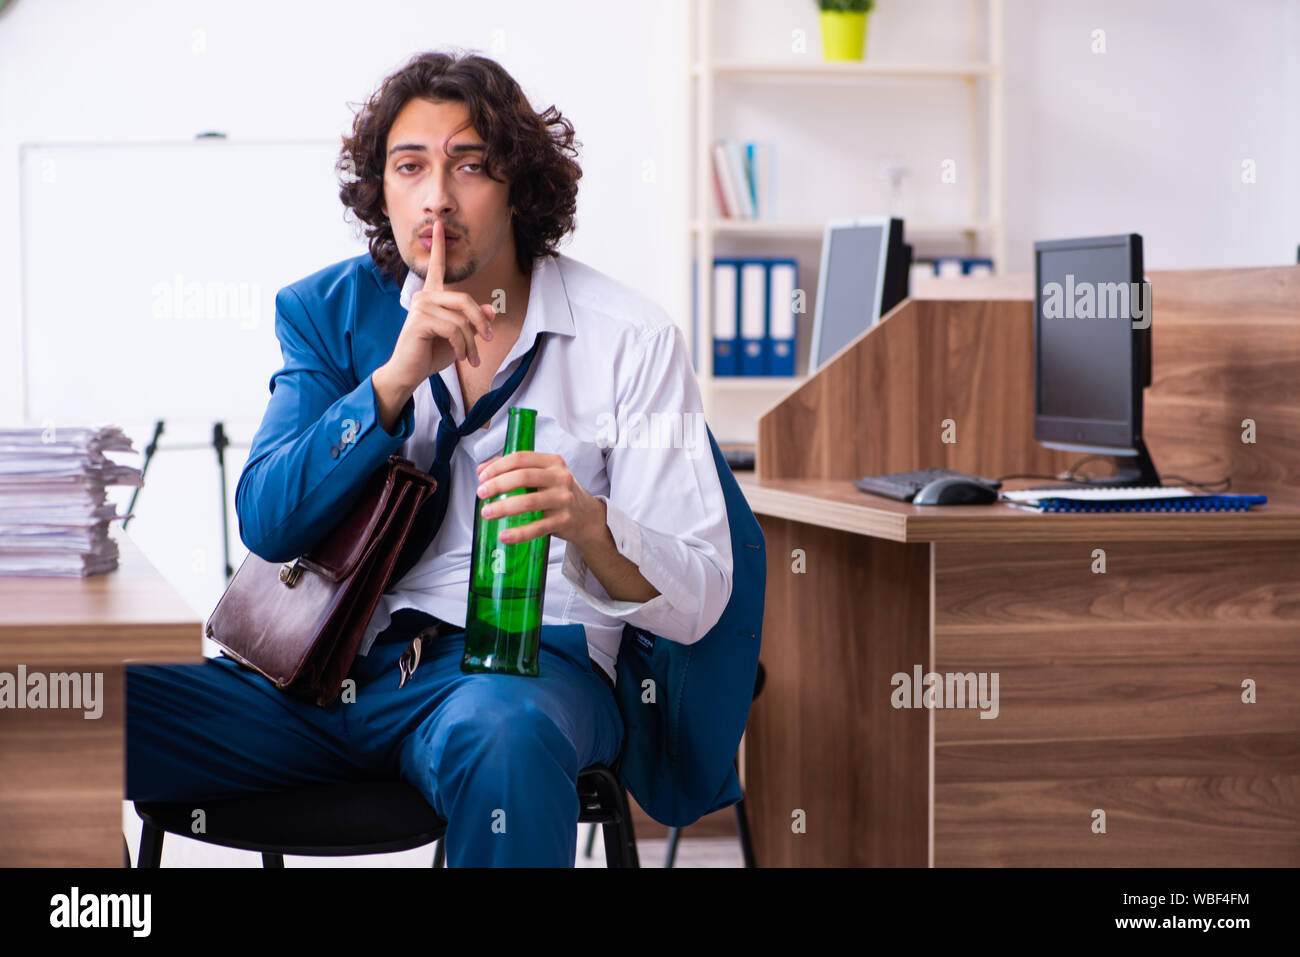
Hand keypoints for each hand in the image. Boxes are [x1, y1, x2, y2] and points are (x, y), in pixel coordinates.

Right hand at [382, 221, 495, 392]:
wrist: (409, 373)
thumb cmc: (431, 354)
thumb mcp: (459, 337)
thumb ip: (472, 321)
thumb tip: (491, 309)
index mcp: (432, 296)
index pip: (436, 267)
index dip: (438, 245)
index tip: (438, 224)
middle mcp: (424, 296)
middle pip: (465, 300)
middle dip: (481, 322)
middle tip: (489, 340)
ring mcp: (420, 306)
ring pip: (461, 319)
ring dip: (471, 342)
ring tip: (471, 358)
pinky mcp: (420, 320)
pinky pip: (453, 329)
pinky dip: (462, 346)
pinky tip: (459, 357)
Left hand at [475, 451, 604, 546]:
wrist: (587, 516)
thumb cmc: (558, 493)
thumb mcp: (543, 475)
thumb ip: (514, 468)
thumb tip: (481, 469)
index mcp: (553, 462)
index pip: (521, 458)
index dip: (498, 466)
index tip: (482, 477)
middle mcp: (560, 478)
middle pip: (524, 476)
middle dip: (498, 485)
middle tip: (481, 494)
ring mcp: (564, 499)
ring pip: (529, 502)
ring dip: (504, 507)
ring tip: (487, 513)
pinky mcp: (564, 520)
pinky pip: (538, 527)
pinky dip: (519, 533)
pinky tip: (504, 536)